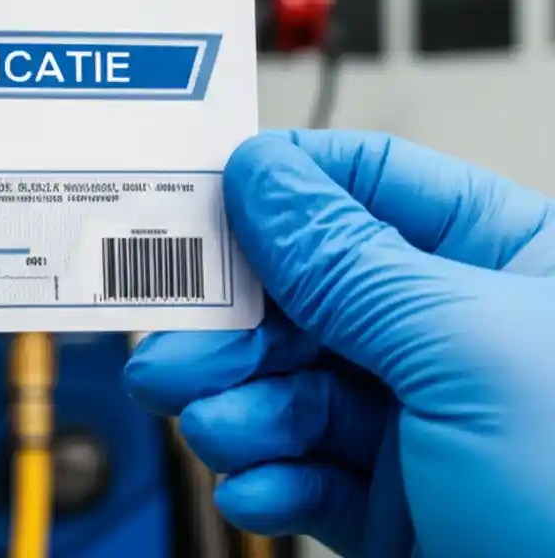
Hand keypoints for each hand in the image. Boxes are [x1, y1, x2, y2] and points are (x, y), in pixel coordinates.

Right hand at [123, 131, 554, 556]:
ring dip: (239, 410)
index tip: (194, 208)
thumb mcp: (465, 354)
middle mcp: (455, 337)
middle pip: (303, 293)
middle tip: (176, 351)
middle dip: (233, 328)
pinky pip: (298, 469)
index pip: (369, 184)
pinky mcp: (390, 504)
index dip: (278, 190)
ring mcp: (420, 424)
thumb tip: (264, 178)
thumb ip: (346, 261)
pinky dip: (265, 478)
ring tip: (224, 431)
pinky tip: (262, 488)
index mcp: (506, 263)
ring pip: (285, 384)